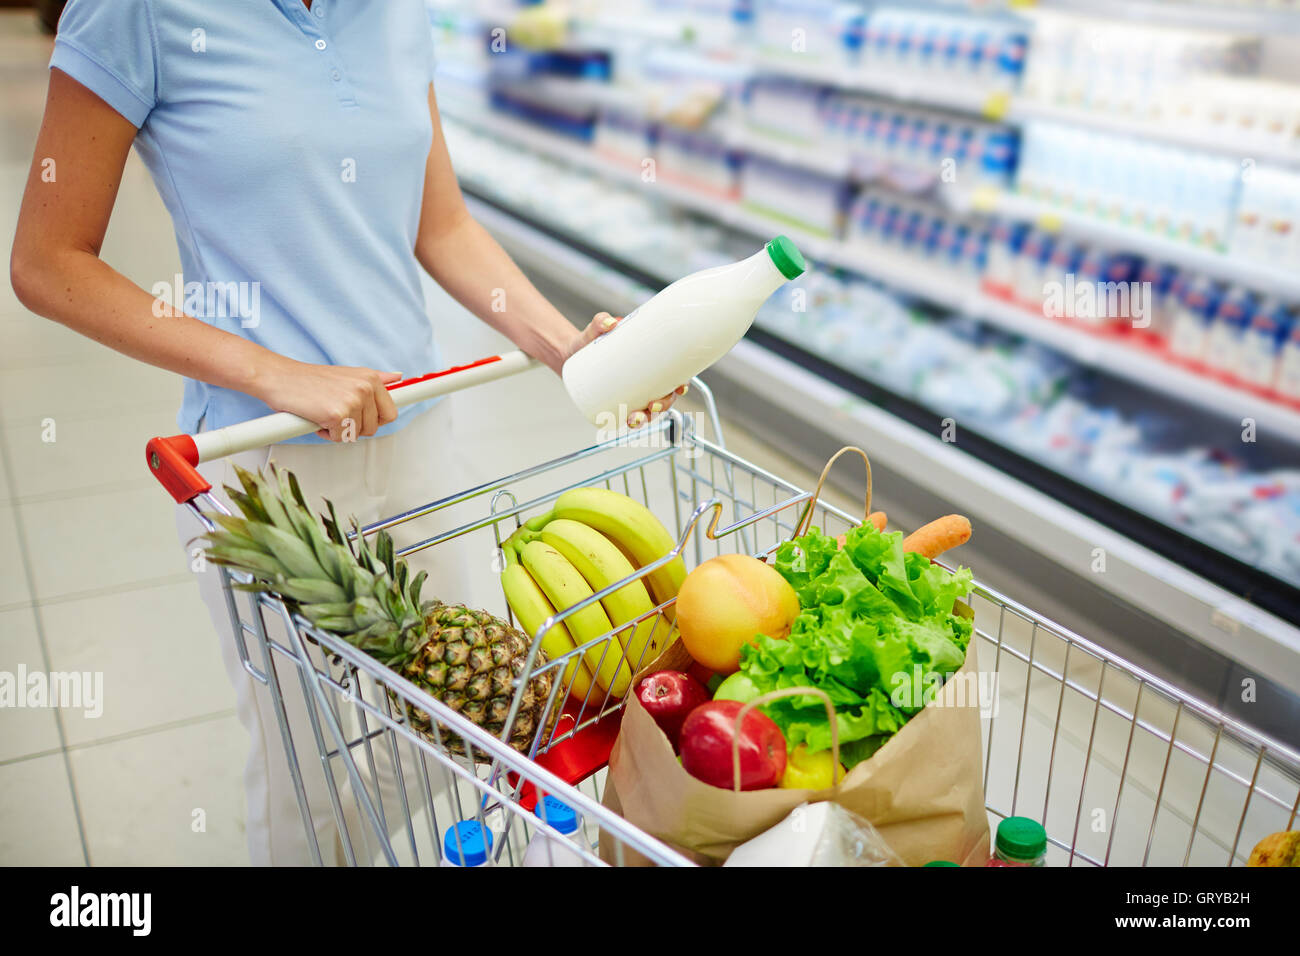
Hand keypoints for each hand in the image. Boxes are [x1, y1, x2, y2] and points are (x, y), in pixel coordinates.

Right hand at [253, 357, 400, 441]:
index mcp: (370, 378)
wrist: (278, 378)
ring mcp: (353, 401)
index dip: (376, 420)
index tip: (370, 420)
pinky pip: (340, 438)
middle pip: (374, 427)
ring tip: (324, 413)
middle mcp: (365, 387)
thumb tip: (398, 377)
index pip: (390, 412)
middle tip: (336, 415)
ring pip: (357, 434)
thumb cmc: (308, 379)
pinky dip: (326, 433)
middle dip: (355, 427)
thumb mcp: (347, 375)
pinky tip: (316, 418)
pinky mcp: (338, 415)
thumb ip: (374, 379)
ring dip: (339, 430)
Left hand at [563, 312, 688, 427]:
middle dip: (663, 406)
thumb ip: (600, 322)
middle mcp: (643, 378)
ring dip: (646, 419)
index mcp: (649, 361)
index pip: (673, 374)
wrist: (569, 352)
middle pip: (664, 396)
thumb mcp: (595, 330)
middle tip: (652, 405)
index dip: (681, 384)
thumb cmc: (589, 339)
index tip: (680, 387)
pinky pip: (627, 414)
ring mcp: (630, 391)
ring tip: (634, 419)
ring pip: (647, 409)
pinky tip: (626, 424)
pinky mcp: (614, 400)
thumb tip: (609, 323)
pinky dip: (629, 422)